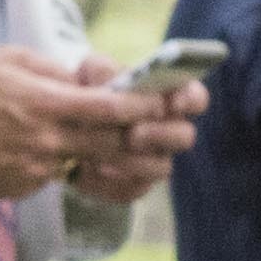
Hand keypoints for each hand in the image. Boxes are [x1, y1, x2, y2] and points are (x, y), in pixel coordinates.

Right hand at [0, 47, 158, 202]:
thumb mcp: (12, 60)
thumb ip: (56, 70)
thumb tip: (90, 80)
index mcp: (46, 103)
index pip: (110, 109)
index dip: (143, 107)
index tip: (161, 102)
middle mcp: (46, 140)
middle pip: (112, 144)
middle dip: (142, 139)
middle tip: (160, 131)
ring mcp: (35, 170)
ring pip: (89, 166)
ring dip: (111, 157)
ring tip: (120, 145)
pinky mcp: (24, 188)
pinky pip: (57, 177)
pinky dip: (65, 165)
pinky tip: (54, 152)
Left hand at [59, 74, 207, 213]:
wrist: (65, 127)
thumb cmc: (87, 91)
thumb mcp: (89, 73)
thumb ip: (102, 70)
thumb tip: (112, 78)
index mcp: (168, 97)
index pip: (196, 98)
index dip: (191, 99)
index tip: (175, 101)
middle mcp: (169, 131)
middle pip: (185, 137)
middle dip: (161, 135)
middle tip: (133, 134)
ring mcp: (155, 161)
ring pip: (159, 168)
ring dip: (131, 162)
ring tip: (98, 156)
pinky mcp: (134, 185)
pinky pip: (131, 190)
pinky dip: (109, 183)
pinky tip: (86, 172)